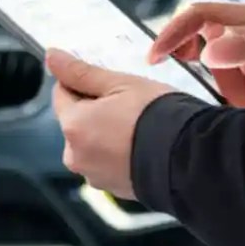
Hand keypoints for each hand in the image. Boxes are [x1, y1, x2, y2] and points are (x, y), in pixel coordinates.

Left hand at [46, 49, 171, 198]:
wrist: (192, 161)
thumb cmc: (158, 118)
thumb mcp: (120, 84)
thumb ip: (81, 72)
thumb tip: (52, 57)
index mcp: (73, 126)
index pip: (61, 93)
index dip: (83, 83)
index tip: (107, 82)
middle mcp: (76, 155)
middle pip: (76, 120)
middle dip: (96, 109)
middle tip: (129, 103)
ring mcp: (94, 175)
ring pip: (91, 142)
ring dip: (106, 131)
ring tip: (139, 125)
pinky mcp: (112, 189)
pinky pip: (107, 162)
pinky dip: (118, 152)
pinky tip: (142, 144)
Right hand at [148, 2, 244, 113]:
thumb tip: (209, 49)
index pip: (198, 15)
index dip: (174, 30)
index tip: (157, 53)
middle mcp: (236, 40)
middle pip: (189, 36)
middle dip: (169, 48)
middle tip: (156, 70)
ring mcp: (234, 66)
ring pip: (192, 62)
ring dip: (177, 72)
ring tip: (166, 89)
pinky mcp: (235, 91)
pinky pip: (204, 88)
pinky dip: (191, 94)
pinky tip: (188, 104)